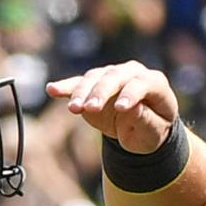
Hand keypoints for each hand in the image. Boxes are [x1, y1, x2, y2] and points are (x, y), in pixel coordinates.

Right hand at [47, 63, 182, 154]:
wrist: (140, 128)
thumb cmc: (152, 130)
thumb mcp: (154, 132)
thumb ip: (146, 121)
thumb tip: (133, 108)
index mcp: (153, 82)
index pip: (141, 84)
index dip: (131, 95)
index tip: (120, 109)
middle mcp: (131, 73)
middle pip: (113, 77)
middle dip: (100, 91)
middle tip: (90, 108)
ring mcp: (111, 75)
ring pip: (93, 78)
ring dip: (81, 92)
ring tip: (73, 109)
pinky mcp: (93, 84)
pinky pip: (77, 83)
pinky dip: (65, 87)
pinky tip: (52, 90)